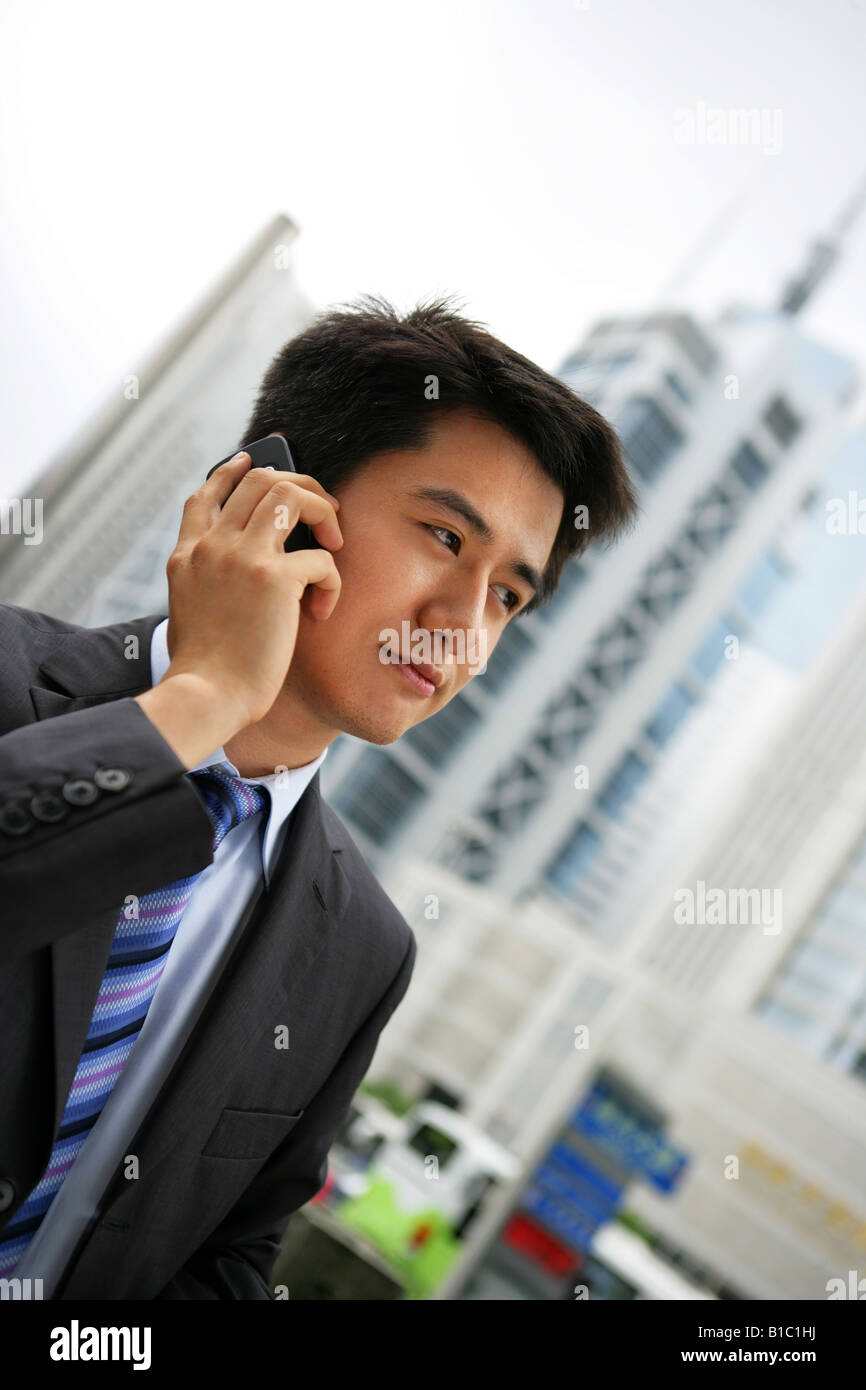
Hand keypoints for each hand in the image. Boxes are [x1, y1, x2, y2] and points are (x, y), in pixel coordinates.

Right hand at [161, 451, 342, 731]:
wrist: (206, 695)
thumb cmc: (204, 670)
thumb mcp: (188, 611)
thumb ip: (207, 581)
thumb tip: (243, 573)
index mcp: (187, 555)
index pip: (206, 494)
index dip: (232, 472)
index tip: (252, 462)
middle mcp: (212, 546)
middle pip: (258, 480)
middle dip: (300, 484)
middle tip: (324, 510)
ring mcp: (241, 556)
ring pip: (290, 495)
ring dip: (322, 510)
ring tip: (334, 541)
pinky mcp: (274, 578)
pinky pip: (321, 558)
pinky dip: (332, 581)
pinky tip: (322, 610)